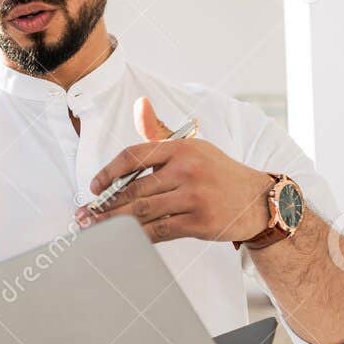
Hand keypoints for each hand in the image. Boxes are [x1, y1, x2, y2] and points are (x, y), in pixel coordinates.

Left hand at [76, 96, 273, 244]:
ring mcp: (194, 197)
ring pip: (143, 212)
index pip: (134, 156)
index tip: (94, 187)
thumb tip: (139, 105)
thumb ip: (159, 133)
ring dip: (114, 222)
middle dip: (105, 205)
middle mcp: (187, 170)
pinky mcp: (199, 222)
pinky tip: (124, 238)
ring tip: (95, 228)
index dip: (108, 172)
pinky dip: (138, 236)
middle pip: (134, 189)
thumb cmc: (218, 173)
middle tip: (85, 215)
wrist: (258, 200)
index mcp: (181, 148)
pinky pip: (160, 231)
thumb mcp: (193, 146)